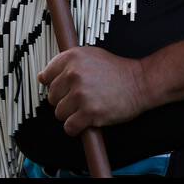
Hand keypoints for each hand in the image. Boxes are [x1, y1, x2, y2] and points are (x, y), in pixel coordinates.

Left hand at [38, 46, 152, 136]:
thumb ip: (67, 63)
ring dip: (71, 114)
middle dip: (65, 100)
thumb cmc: (117, 71)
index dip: (57, 85)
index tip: (66, 88)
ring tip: (88, 107)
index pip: (46, 76)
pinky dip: (76, 127)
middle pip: (52, 97)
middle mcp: (74, 74)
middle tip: (83, 97)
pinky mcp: (89, 112)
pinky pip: (69, 127)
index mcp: (73, 57)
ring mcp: (81, 94)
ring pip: (59, 113)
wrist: (141, 82)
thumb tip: (43, 76)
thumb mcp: (92, 55)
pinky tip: (87, 120)